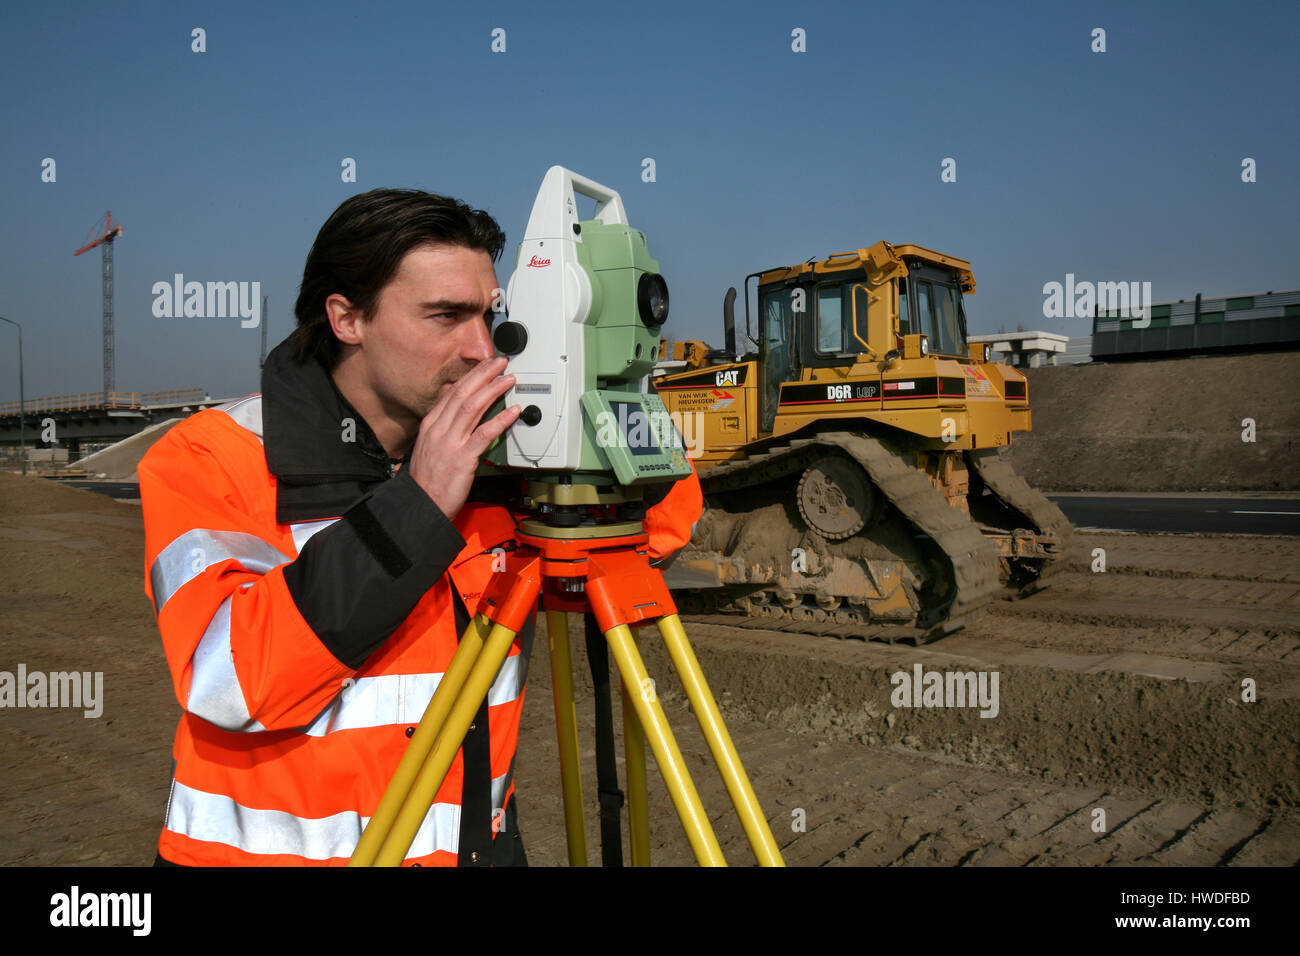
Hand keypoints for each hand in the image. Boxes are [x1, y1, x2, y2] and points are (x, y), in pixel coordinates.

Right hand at [407, 356, 520, 520]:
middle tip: (499, 362)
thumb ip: (445, 431)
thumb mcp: (430, 448)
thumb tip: (462, 419)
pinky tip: (513, 411)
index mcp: (431, 425)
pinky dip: (500, 420)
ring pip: (473, 407)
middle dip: (483, 374)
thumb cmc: (427, 480)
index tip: (485, 366)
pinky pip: (484, 433)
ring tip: (508, 379)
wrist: (420, 503)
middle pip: (463, 393)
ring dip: (493, 390)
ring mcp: (450, 442)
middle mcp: (439, 429)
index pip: (452, 393)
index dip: (471, 377)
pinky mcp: (463, 458)